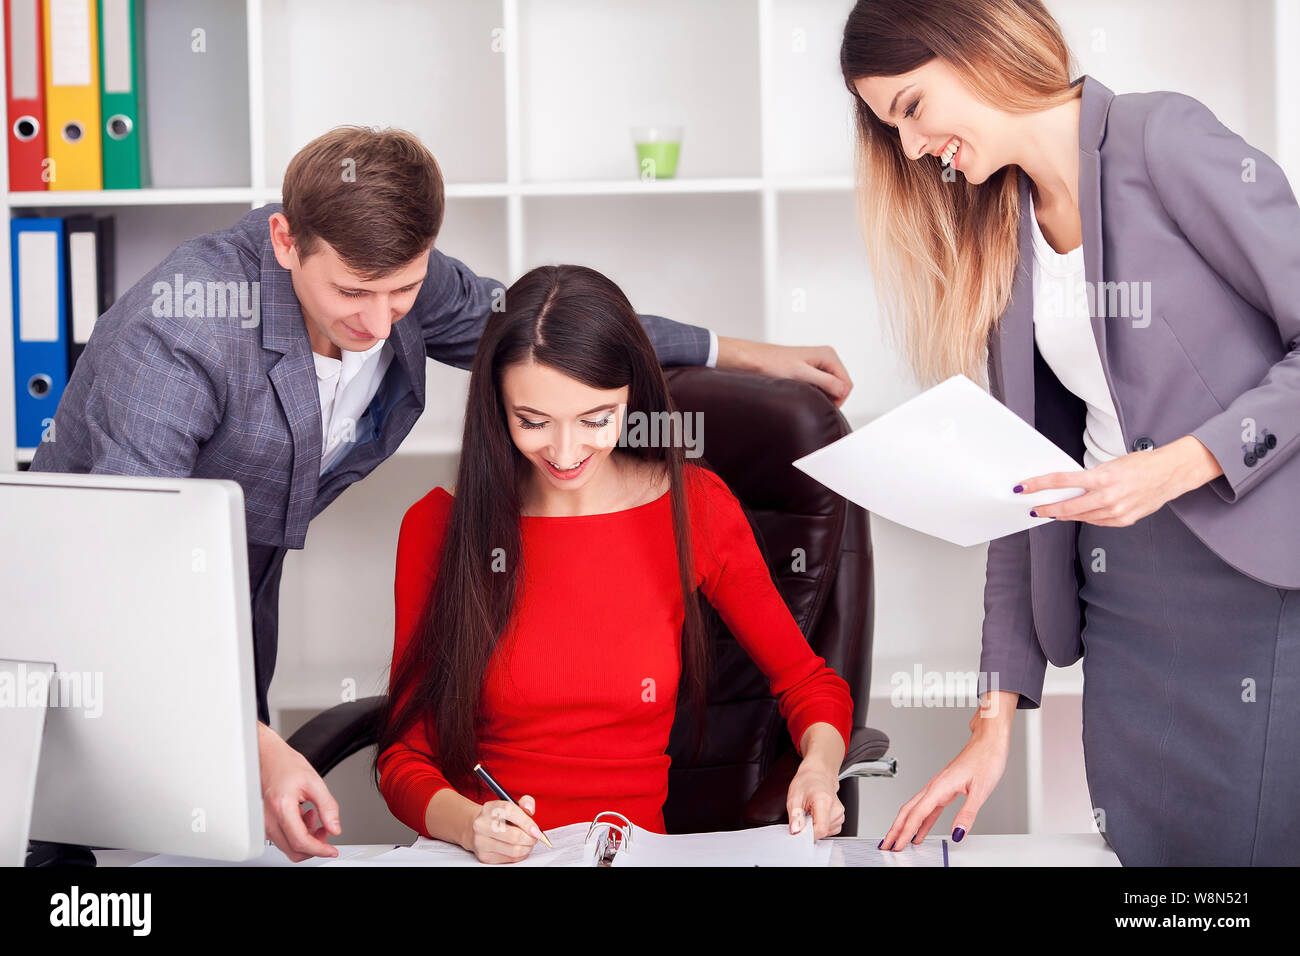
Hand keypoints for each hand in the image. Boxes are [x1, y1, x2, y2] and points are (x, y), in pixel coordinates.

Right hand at [257, 721, 340, 861]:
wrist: (269, 757)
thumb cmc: (287, 765)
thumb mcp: (315, 782)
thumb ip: (328, 807)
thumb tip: (335, 828)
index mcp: (281, 807)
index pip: (300, 841)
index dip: (319, 849)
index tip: (332, 850)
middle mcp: (269, 819)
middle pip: (293, 850)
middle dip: (314, 845)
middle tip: (325, 829)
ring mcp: (264, 823)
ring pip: (288, 847)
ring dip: (306, 838)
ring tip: (314, 816)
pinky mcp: (265, 823)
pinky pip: (283, 838)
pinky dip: (297, 833)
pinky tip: (304, 816)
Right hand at [463, 794, 542, 863]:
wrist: (478, 829)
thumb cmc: (500, 818)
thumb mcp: (511, 805)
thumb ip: (525, 803)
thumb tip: (529, 808)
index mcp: (490, 808)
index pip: (510, 812)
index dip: (527, 822)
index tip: (536, 830)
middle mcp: (482, 824)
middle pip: (514, 836)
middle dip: (530, 839)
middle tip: (535, 837)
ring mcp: (481, 841)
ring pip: (514, 850)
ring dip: (527, 848)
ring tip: (528, 843)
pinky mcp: (484, 856)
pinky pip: (511, 859)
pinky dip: (520, 855)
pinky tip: (519, 848)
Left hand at [716, 336, 852, 407]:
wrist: (754, 360)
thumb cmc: (772, 363)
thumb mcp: (801, 374)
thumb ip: (825, 382)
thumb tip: (843, 390)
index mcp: (828, 355)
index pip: (847, 384)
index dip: (838, 398)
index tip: (823, 405)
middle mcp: (825, 357)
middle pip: (840, 385)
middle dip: (830, 396)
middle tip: (812, 400)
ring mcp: (817, 363)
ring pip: (830, 386)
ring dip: (822, 394)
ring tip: (805, 394)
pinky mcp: (809, 369)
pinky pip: (820, 385)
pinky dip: (814, 391)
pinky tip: (802, 391)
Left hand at [787, 758, 844, 839]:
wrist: (819, 773)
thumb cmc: (807, 782)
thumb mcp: (794, 796)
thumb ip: (795, 816)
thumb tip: (796, 831)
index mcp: (824, 801)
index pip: (821, 829)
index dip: (808, 834)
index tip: (800, 830)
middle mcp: (836, 808)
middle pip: (823, 831)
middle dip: (810, 828)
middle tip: (804, 814)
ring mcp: (840, 813)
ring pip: (826, 832)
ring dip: (815, 826)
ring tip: (811, 812)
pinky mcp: (840, 818)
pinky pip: (830, 830)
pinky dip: (821, 826)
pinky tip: (817, 815)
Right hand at [880, 695, 1014, 850]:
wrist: (989, 742)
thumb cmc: (986, 759)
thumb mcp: (981, 790)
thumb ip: (967, 814)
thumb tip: (957, 833)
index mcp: (940, 786)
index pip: (917, 814)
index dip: (904, 832)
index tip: (897, 845)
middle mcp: (935, 786)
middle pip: (908, 811)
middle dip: (895, 829)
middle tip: (886, 844)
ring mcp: (938, 787)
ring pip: (915, 809)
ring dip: (904, 825)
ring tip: (898, 840)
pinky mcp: (945, 788)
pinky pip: (928, 808)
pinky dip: (921, 821)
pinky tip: (920, 831)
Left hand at [1014, 435, 1223, 526]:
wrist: (1170, 474)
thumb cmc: (1142, 465)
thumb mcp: (1110, 464)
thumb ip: (1090, 477)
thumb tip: (1069, 486)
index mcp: (1101, 478)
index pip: (1060, 481)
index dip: (1038, 485)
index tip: (1024, 487)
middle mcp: (1107, 497)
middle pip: (1066, 506)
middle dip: (1047, 508)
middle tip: (1035, 508)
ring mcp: (1115, 512)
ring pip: (1080, 517)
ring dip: (1065, 514)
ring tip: (1054, 511)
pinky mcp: (1123, 521)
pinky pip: (1096, 522)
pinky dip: (1086, 517)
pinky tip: (1080, 514)